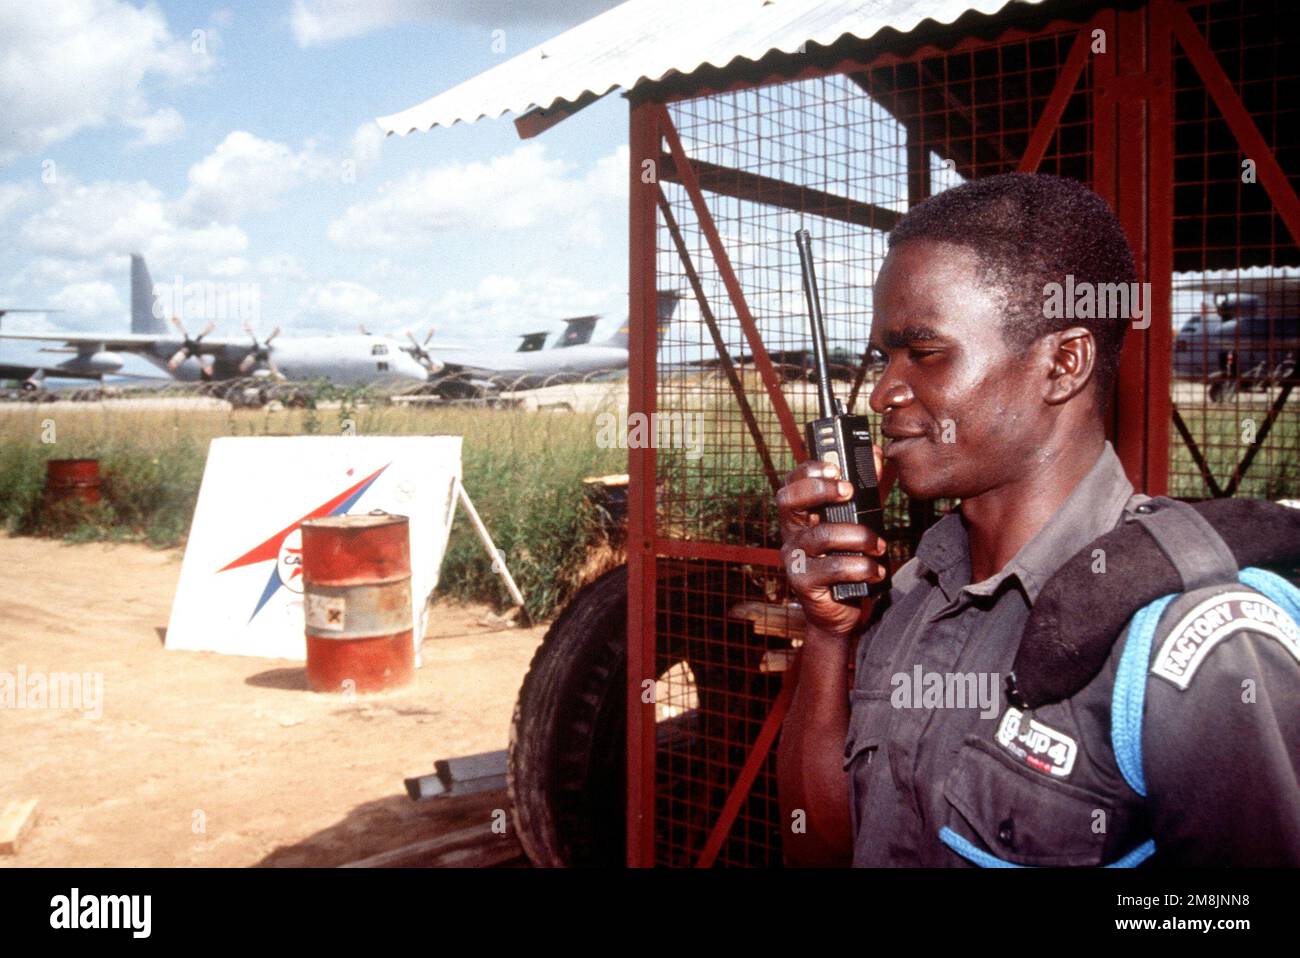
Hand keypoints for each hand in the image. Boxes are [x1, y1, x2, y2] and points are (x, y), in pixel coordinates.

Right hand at [777, 447, 893, 638]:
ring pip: (821, 536)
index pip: (792, 483)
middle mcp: (792, 533)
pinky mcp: (803, 583)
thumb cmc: (848, 559)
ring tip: (879, 545)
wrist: (841, 610)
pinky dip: (861, 567)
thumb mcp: (859, 520)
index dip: (809, 471)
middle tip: (849, 492)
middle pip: (789, 500)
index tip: (836, 468)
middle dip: (819, 490)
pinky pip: (833, 568)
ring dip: (858, 537)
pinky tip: (875, 571)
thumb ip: (865, 488)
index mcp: (801, 514)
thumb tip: (873, 453)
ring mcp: (794, 557)